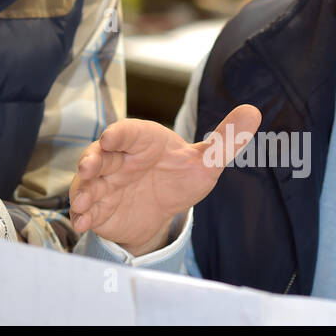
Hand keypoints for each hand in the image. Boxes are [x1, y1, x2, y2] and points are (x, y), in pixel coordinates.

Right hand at [69, 105, 261, 254]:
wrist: (163, 209)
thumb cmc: (181, 175)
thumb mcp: (205, 162)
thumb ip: (226, 139)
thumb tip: (253, 112)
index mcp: (142, 140)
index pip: (128, 132)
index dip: (118, 134)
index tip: (110, 138)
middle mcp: (119, 158)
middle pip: (100, 155)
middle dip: (90, 161)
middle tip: (87, 169)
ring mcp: (106, 182)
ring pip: (88, 182)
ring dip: (82, 191)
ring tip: (81, 204)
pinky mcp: (100, 206)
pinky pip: (87, 208)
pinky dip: (82, 215)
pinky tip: (83, 223)